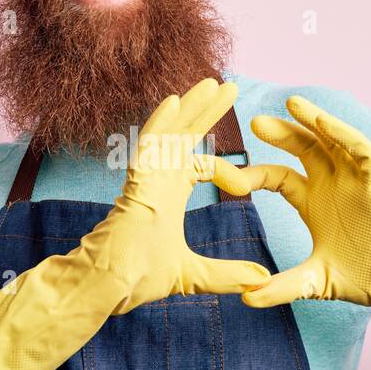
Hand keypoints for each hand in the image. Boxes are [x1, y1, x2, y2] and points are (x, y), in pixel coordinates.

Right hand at [76, 78, 271, 313]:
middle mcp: (158, 179)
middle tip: (230, 86)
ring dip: (190, 106)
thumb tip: (261, 279)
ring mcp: (145, 178)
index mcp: (169, 194)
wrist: (109, 287)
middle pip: (186, 135)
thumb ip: (227, 274)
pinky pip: (146, 145)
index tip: (246, 189)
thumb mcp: (194, 276)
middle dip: (208, 110)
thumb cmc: (138, 278)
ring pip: (169, 132)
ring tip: (212, 82)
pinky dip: (158, 123)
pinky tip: (174, 101)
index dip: (227, 171)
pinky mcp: (134, 183)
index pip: (201, 165)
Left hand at [220, 94, 370, 310]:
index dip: (255, 175)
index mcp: (312, 202)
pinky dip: (344, 134)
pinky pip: (362, 151)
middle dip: (281, 133)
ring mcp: (354, 180)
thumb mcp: (314, 283)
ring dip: (313, 120)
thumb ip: (281, 287)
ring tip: (292, 103)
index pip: (278, 177)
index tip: (231, 181)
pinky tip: (324, 122)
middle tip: (255, 123)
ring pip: (332, 139)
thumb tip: (244, 297)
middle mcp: (331, 184)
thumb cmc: (362, 278)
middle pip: (302, 148)